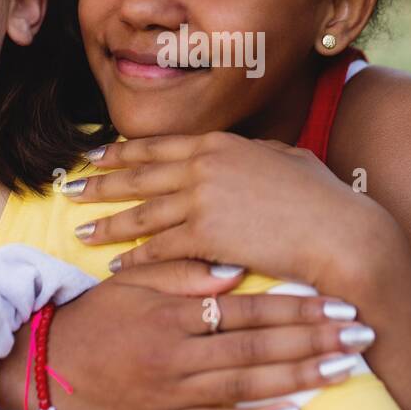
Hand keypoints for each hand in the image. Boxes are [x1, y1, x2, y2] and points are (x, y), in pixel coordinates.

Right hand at [29, 260, 377, 409]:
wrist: (41, 367)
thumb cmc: (95, 318)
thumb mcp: (132, 283)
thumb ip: (183, 272)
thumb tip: (235, 268)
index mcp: (171, 313)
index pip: (246, 308)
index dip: (296, 307)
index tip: (338, 302)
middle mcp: (174, 354)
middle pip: (257, 347)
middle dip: (314, 341)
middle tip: (361, 334)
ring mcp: (170, 394)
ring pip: (245, 386)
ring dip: (299, 378)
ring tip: (345, 369)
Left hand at [67, 132, 402, 297]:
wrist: (341, 233)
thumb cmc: (324, 199)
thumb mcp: (288, 160)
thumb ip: (259, 154)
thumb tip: (253, 151)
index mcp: (222, 142)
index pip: (159, 145)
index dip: (124, 152)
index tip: (98, 156)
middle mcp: (205, 164)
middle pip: (140, 174)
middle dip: (101, 183)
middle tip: (69, 188)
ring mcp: (203, 198)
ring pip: (142, 213)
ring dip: (108, 223)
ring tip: (81, 232)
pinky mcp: (207, 235)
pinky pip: (161, 248)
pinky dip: (136, 259)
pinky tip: (118, 267)